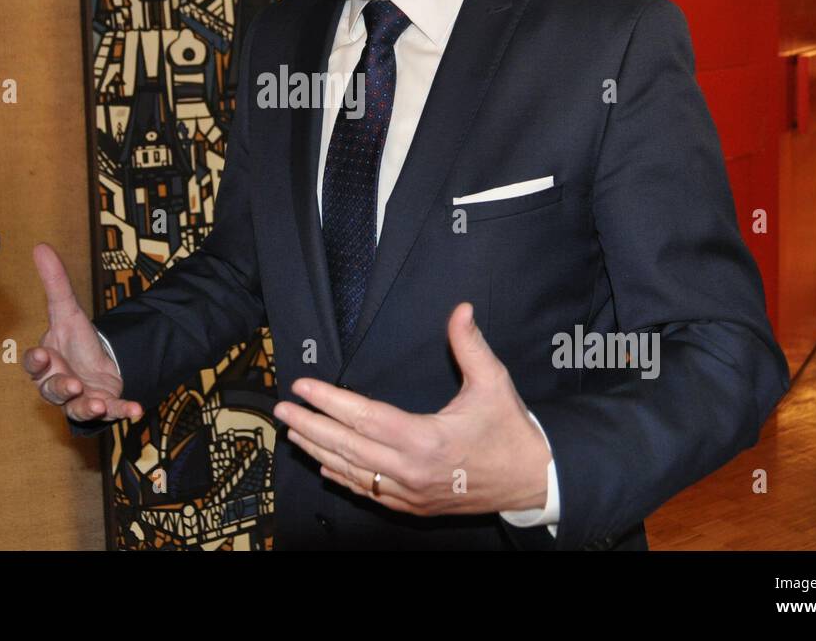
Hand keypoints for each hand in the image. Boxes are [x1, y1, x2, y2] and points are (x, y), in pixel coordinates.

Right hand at [23, 242, 141, 422]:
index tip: (44, 355)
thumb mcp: (68, 309)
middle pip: (52, 390)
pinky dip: (123, 411)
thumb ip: (55, 282)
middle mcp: (57, 384)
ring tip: (96, 403)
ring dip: (86, 406)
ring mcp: (79, 398)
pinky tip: (136, 409)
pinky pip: (111, 412)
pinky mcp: (103, 405)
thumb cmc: (75, 341)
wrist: (98, 363)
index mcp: (46, 363)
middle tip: (73, 383)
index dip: (36, 361)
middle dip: (61, 387)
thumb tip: (40, 246)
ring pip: (76, 408)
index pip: (34, 363)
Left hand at [274, 302, 551, 515]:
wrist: (533, 481)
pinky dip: (341, 476)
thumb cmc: (510, 430)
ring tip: (293, 431)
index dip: (329, 400)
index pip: (363, 417)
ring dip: (318, 450)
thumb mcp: (493, 382)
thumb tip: (460, 309)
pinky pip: (367, 491)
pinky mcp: (412, 506)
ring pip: (351, 471)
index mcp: (425, 438)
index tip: (302, 387)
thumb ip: (470, 344)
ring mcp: (409, 492)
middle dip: (310, 425)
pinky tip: (324, 463)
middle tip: (282, 408)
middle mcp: (410, 470)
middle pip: (346, 446)